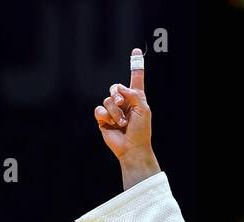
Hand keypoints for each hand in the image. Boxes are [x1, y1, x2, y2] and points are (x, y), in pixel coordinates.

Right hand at [94, 47, 152, 162]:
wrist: (132, 148)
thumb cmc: (141, 131)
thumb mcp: (143, 109)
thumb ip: (133, 94)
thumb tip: (119, 89)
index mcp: (136, 98)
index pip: (135, 79)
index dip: (136, 66)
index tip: (136, 51)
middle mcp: (124, 103)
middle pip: (115, 87)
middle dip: (118, 95)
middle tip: (122, 104)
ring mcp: (113, 111)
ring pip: (108, 100)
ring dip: (115, 112)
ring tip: (122, 123)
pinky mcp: (103, 119)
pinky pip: (99, 109)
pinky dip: (106, 116)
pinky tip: (111, 124)